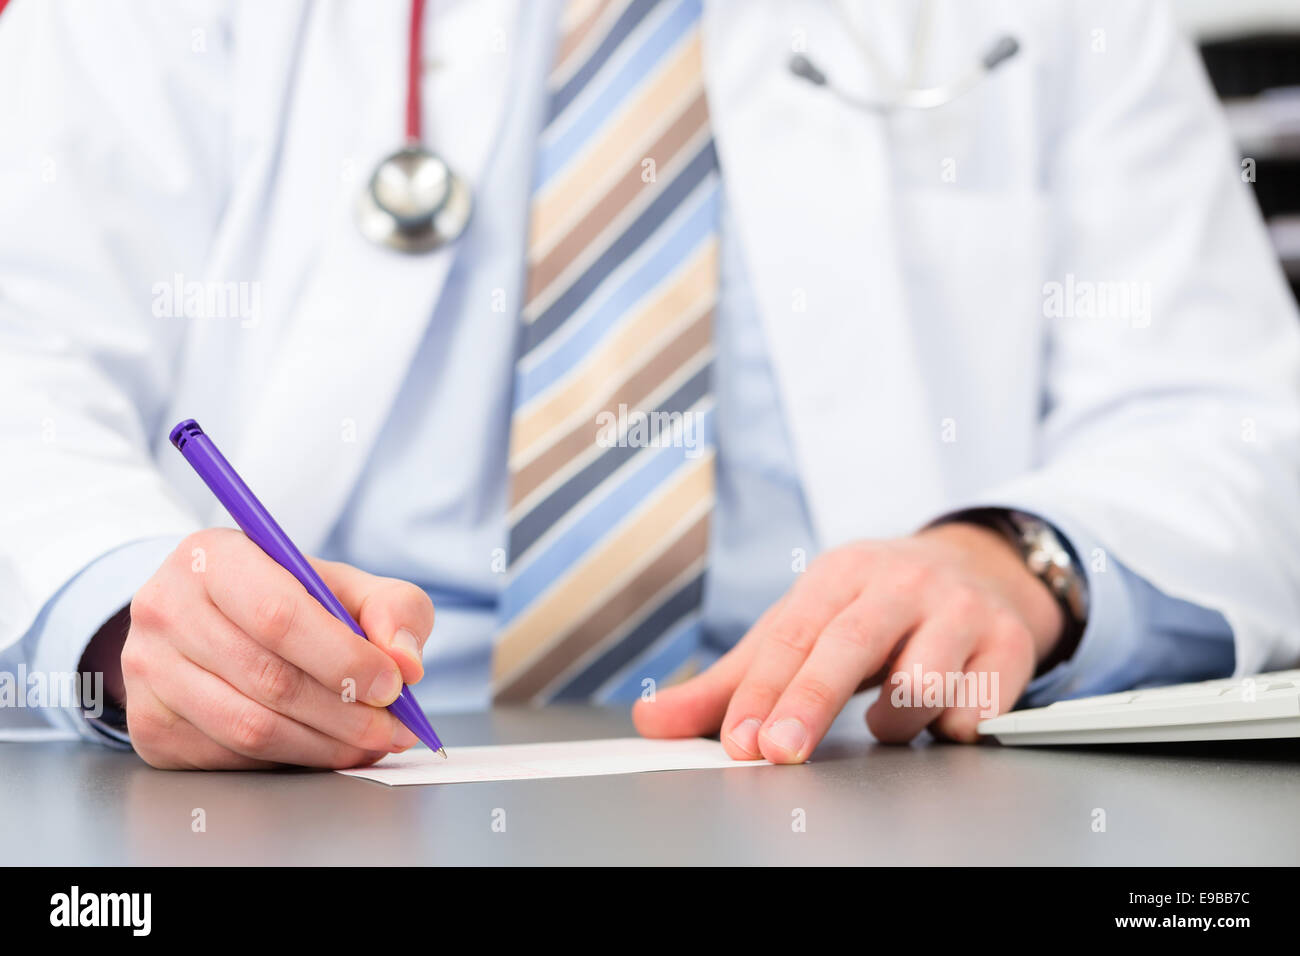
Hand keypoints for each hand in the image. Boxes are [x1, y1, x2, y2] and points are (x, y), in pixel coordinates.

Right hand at [117, 528, 433, 769]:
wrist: (213, 621)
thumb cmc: (287, 599)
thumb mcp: (345, 585)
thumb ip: (391, 609)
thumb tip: (406, 662)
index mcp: (214, 557)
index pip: (279, 615)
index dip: (343, 658)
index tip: (392, 684)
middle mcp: (165, 608)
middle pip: (268, 678)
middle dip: (345, 713)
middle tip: (394, 728)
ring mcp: (148, 671)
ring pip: (250, 727)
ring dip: (324, 745)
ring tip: (370, 742)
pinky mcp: (149, 725)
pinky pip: (231, 758)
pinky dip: (290, 760)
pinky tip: (324, 748)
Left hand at [633, 522, 1065, 761]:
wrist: (979, 569)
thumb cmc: (870, 610)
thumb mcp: (801, 628)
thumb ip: (729, 682)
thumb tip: (650, 720)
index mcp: (839, 574)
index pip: (791, 634)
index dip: (760, 690)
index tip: (738, 741)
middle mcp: (900, 584)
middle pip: (849, 643)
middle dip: (808, 701)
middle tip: (776, 753)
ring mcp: (960, 610)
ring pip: (921, 678)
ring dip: (893, 720)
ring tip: (881, 725)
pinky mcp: (1009, 644)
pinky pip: (979, 704)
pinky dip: (955, 725)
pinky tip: (944, 720)